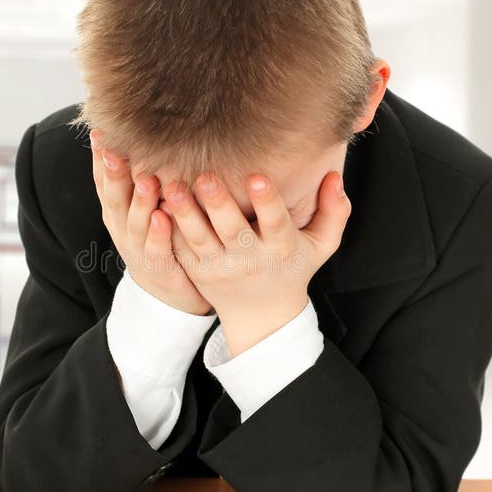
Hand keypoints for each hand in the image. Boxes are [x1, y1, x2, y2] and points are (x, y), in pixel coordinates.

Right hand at [89, 129, 215, 315]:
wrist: (168, 294)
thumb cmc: (159, 239)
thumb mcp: (142, 208)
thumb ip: (139, 177)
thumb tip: (136, 136)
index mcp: (117, 211)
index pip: (104, 180)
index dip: (100, 158)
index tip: (100, 131)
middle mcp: (122, 228)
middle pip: (115, 197)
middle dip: (113, 173)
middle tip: (113, 148)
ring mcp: (138, 249)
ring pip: (135, 222)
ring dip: (139, 200)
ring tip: (145, 178)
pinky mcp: (159, 269)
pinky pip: (157, 250)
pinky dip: (158, 234)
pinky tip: (162, 218)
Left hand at [159, 171, 351, 354]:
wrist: (262, 315)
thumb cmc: (293, 267)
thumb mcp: (321, 246)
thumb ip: (335, 212)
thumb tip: (334, 177)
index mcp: (280, 248)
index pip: (275, 223)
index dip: (267, 201)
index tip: (258, 177)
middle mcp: (248, 259)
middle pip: (231, 230)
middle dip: (217, 202)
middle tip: (204, 176)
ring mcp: (219, 267)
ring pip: (198, 239)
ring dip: (184, 213)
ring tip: (171, 187)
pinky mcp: (196, 271)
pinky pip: (179, 248)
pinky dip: (167, 227)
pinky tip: (156, 202)